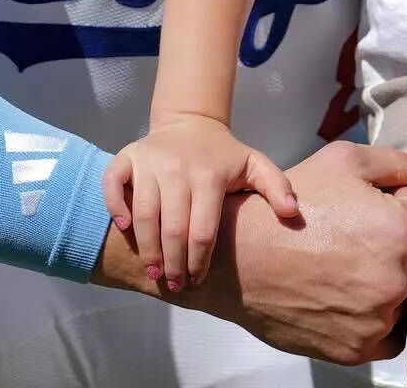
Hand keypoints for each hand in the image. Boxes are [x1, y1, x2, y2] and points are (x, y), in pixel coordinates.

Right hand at [96, 141, 406, 365]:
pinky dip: (371, 317)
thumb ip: (392, 160)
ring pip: (401, 294)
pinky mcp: (359, 349)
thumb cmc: (293, 204)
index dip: (394, 203)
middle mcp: (397, 279)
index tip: (365, 207)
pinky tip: (343, 294)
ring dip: (382, 280)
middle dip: (391, 242)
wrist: (243, 257)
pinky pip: (386, 332)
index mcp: (401, 229)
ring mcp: (378, 319)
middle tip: (349, 235)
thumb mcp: (342, 161)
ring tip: (341, 264)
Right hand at [103, 115, 297, 291]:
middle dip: (173, 263)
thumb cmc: (222, 154)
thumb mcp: (254, 164)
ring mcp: (150, 161)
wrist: (190, 122)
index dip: (199, 261)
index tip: (197, 280)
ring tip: (154, 272)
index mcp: (209, 174)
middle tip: (174, 284)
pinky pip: (113, 183)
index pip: (202, 229)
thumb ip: (277, 187)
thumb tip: (293, 214)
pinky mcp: (128, 156)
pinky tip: (125, 228)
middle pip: (172, 227)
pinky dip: (115, 207)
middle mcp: (177, 167)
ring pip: (143, 213)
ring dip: (147, 249)